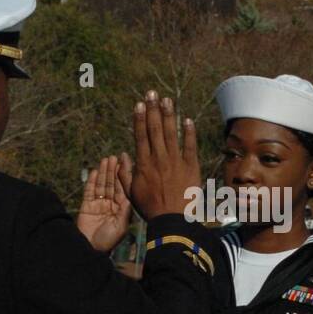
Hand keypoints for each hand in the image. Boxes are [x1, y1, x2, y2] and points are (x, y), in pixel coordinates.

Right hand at [75, 155, 132, 252]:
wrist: (91, 249)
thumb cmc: (108, 241)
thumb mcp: (120, 226)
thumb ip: (124, 211)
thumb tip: (130, 196)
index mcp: (121, 208)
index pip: (123, 188)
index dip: (123, 175)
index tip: (124, 162)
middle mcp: (111, 204)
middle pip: (112, 184)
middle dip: (113, 170)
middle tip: (113, 157)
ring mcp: (98, 204)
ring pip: (102, 185)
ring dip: (103, 173)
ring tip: (105, 160)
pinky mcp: (87, 206)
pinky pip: (90, 191)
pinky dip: (92, 181)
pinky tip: (95, 171)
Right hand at [129, 91, 199, 220]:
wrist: (173, 220)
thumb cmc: (150, 208)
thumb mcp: (131, 193)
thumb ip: (124, 174)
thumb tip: (122, 156)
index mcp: (144, 164)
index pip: (140, 135)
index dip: (139, 118)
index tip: (139, 104)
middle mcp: (159, 158)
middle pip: (155, 129)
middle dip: (153, 109)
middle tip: (152, 93)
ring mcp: (176, 161)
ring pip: (171, 133)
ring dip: (169, 115)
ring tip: (167, 100)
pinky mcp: (191, 167)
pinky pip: (190, 146)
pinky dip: (189, 133)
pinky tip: (188, 120)